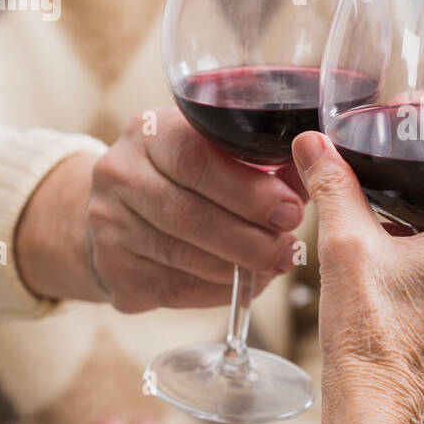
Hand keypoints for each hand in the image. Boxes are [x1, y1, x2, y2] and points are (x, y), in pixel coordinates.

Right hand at [16, 109, 305, 311]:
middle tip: (288, 251)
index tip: (290, 211)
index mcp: (151, 131)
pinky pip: (172, 289)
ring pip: (182, 257)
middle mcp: (118, 173)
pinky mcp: (110, 270)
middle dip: (249, 238)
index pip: (197, 159)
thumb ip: (264, 161)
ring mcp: (107, 224)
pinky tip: (239, 284)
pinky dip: (215, 291)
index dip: (249, 191)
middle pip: (189, 214)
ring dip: (236, 269)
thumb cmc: (189, 176)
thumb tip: (316, 176)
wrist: (121, 209)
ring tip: (273, 268)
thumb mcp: (217, 150)